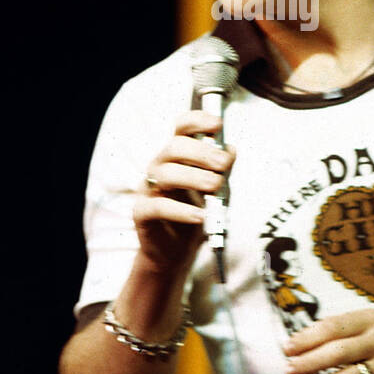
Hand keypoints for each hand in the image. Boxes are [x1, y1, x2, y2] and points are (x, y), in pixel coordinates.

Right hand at [132, 109, 235, 281]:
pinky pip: (158, 206)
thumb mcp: (215, 190)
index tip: (218, 124)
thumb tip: (231, 149)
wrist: (175, 253)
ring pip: (165, 174)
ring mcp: (148, 189)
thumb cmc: (194, 215)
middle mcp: (159, 167)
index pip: (181, 129)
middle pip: (173, 147)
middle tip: (223, 165)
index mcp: (176, 157)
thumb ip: (221, 170)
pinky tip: (200, 216)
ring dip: (193, 177)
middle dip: (201, 153)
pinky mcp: (142, 213)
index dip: (197, 121)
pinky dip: (181, 210)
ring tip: (215, 186)